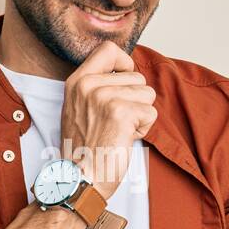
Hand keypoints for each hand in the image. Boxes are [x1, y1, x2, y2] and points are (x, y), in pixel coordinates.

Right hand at [60, 40, 156, 199]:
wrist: (80, 179)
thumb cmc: (85, 149)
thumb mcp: (79, 109)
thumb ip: (97, 87)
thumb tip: (126, 72)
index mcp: (77, 81)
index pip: (108, 49)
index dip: (125, 63)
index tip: (124, 80)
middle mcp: (88, 85)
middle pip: (137, 76)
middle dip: (135, 100)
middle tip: (115, 122)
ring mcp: (104, 97)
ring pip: (147, 94)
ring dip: (140, 115)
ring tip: (119, 130)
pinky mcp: (121, 112)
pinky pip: (151, 112)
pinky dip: (144, 129)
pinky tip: (125, 138)